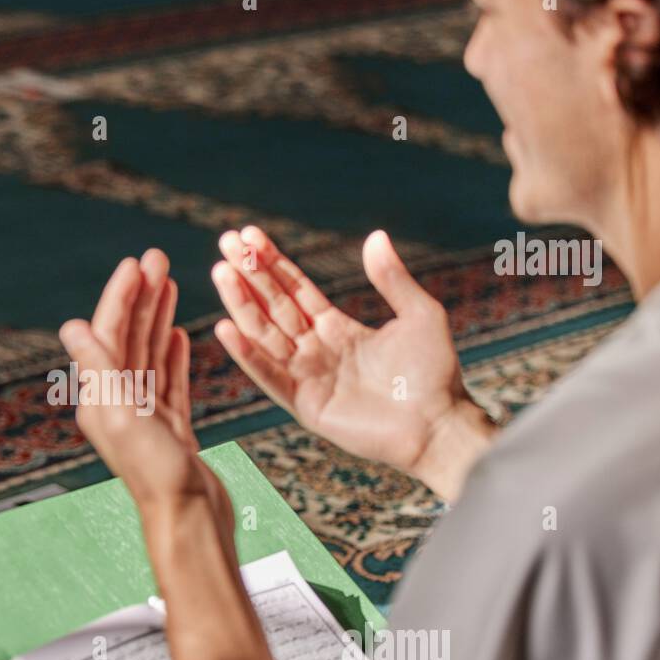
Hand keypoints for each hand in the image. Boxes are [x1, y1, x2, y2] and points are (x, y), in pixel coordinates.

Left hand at [59, 250, 231, 541]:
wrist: (190, 520)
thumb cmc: (157, 474)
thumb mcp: (122, 416)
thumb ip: (99, 369)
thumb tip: (72, 326)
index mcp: (101, 400)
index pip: (108, 335)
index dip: (122, 296)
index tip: (138, 263)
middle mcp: (117, 406)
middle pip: (128, 339)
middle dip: (142, 297)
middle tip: (158, 258)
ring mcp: (145, 418)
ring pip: (148, 356)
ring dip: (157, 318)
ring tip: (170, 283)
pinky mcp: (170, 430)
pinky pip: (168, 382)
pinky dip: (172, 355)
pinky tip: (178, 333)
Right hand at [212, 226, 493, 496]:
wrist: (438, 424)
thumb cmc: (434, 374)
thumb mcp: (419, 314)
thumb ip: (392, 278)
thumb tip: (375, 236)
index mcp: (337, 329)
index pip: (295, 290)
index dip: (272, 263)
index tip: (250, 235)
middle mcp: (316, 351)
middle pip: (273, 306)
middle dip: (249, 275)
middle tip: (226, 242)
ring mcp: (308, 377)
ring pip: (265, 334)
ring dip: (241, 303)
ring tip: (221, 272)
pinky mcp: (305, 404)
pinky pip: (269, 375)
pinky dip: (247, 353)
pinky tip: (225, 328)